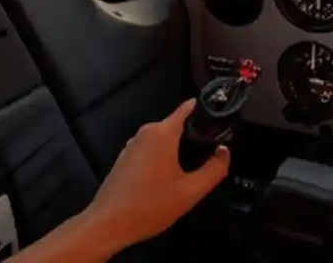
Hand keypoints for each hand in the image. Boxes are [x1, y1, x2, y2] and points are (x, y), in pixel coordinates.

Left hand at [81, 99, 229, 252]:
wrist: (107, 224)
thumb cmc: (150, 205)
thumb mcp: (190, 192)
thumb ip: (214, 169)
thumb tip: (225, 151)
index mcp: (162, 133)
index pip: (189, 108)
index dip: (208, 112)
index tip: (223, 123)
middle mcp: (146, 132)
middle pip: (178, 124)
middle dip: (196, 136)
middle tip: (213, 155)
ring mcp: (133, 145)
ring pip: (165, 139)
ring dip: (179, 149)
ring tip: (194, 168)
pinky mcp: (125, 158)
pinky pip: (152, 149)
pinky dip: (164, 157)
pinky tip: (170, 178)